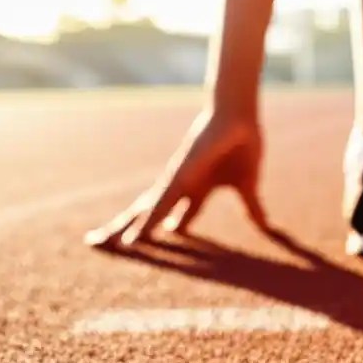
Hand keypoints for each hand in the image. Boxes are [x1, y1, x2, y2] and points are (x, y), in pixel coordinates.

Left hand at [86, 110, 269, 246]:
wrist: (239, 118)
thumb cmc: (244, 144)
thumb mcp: (247, 185)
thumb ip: (252, 206)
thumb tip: (265, 225)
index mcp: (197, 189)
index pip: (177, 216)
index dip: (165, 228)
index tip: (151, 244)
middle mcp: (180, 187)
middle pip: (146, 213)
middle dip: (126, 227)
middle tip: (97, 241)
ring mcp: (175, 182)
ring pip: (143, 211)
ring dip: (121, 228)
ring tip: (96, 242)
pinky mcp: (176, 177)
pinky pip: (158, 207)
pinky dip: (146, 224)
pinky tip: (133, 239)